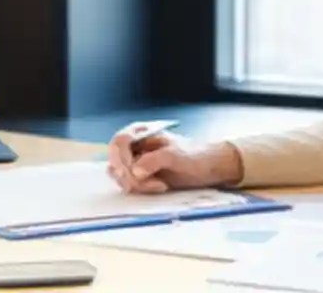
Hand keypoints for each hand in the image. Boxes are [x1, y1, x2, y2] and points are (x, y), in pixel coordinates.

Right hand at [105, 124, 242, 193]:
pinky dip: (140, 190)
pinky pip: (127, 185)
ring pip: (118, 176)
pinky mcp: (138, 177)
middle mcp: (133, 145)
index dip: (121, 158)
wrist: (207, 167)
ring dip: (136, 185)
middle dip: (129, 176)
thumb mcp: (176, 155)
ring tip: (160, 185)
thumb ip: (154, 160)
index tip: (133, 172)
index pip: (119, 142)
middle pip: (115, 160)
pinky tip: (159, 187)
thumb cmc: (194, 155)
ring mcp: (134, 161)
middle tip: (151, 184)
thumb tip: (134, 171)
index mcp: (140, 132)